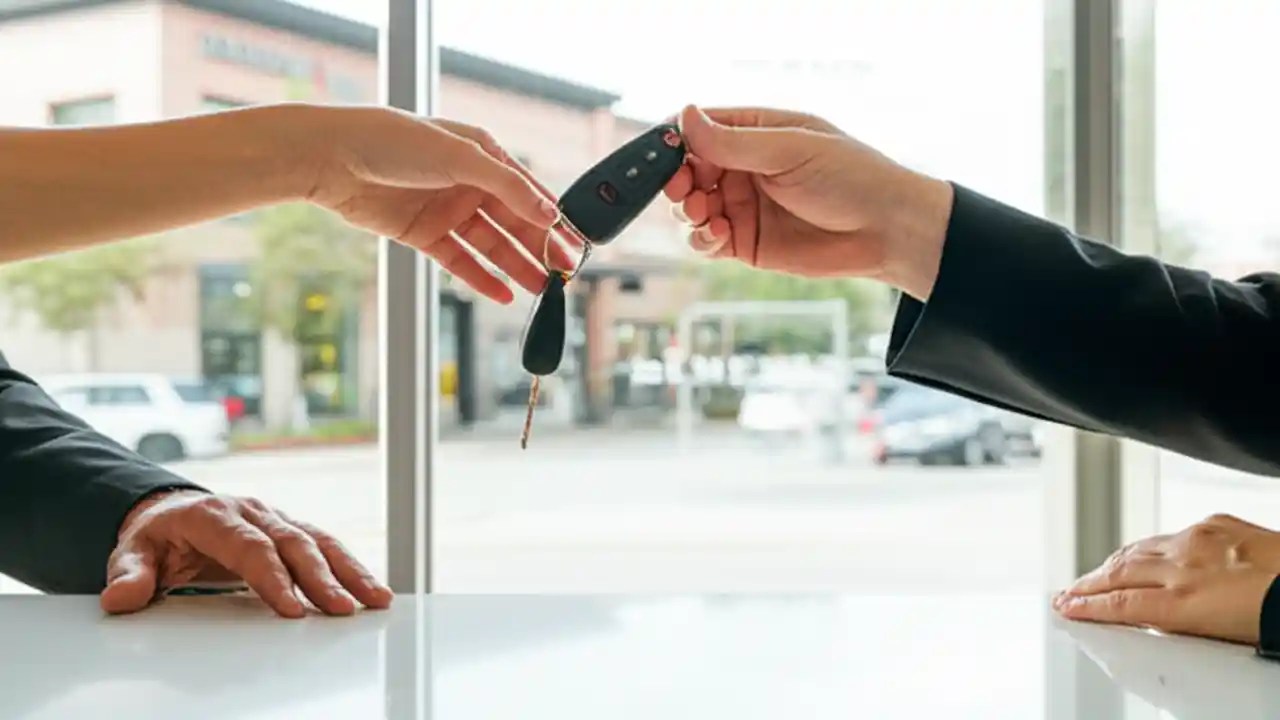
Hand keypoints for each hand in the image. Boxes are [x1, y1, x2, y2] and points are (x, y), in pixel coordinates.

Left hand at [103, 489, 392, 617]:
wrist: (172, 511)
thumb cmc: (156, 537)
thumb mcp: (132, 552)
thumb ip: (129, 575)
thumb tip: (121, 598)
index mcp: (216, 515)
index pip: (250, 547)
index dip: (273, 578)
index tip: (291, 610)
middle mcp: (253, 512)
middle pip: (294, 544)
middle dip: (322, 579)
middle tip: (341, 610)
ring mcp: (276, 519)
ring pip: (319, 541)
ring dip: (349, 571)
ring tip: (375, 599)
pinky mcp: (291, 530)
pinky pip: (325, 546)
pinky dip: (350, 567)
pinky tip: (371, 589)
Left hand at [284, 105, 579, 303]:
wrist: (332, 158)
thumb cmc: (393, 141)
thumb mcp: (460, 156)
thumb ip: (508, 186)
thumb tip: (549, 213)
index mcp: (484, 154)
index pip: (529, 193)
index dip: (554, 221)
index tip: (576, 247)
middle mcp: (468, 183)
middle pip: (514, 223)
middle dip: (540, 249)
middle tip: (563, 276)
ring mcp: (446, 210)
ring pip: (491, 245)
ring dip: (517, 266)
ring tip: (541, 291)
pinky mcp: (423, 235)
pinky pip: (460, 262)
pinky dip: (481, 279)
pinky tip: (504, 294)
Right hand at [662, 105, 953, 299]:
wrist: (887, 231)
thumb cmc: (852, 178)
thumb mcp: (791, 150)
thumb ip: (735, 141)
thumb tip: (685, 117)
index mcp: (756, 133)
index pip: (700, 129)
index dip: (678, 140)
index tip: (669, 153)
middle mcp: (744, 168)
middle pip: (688, 170)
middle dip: (678, 181)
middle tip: (685, 191)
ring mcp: (744, 206)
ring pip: (691, 207)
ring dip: (687, 211)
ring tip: (705, 215)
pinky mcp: (746, 243)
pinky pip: (707, 241)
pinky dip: (701, 239)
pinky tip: (717, 237)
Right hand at [1053, 513, 1279, 644]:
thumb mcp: (1224, 633)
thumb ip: (1183, 620)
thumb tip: (1157, 616)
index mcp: (1185, 599)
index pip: (1120, 603)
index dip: (1087, 607)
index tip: (1067, 607)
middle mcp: (1186, 565)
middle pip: (1120, 572)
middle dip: (1088, 584)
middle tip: (1068, 592)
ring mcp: (1201, 540)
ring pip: (1140, 548)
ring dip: (1112, 563)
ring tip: (1095, 573)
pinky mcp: (1220, 524)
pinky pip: (1171, 533)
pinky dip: (1149, 545)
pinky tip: (1145, 550)